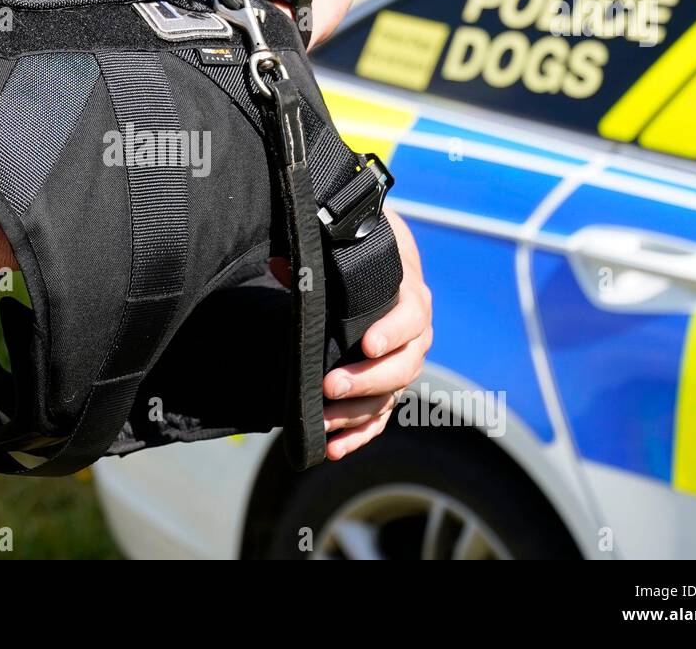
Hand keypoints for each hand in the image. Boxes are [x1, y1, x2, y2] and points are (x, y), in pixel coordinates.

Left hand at [323, 208, 431, 459]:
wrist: (378, 271)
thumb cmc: (361, 257)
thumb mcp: (347, 247)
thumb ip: (319, 255)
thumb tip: (281, 266)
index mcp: (410, 299)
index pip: (410, 317)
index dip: (391, 332)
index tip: (367, 343)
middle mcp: (414, 338)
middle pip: (402, 366)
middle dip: (366, 380)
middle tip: (329, 385)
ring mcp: (401, 366)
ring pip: (387, 397)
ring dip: (355, 413)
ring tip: (323, 422)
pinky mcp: (386, 389)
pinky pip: (377, 418)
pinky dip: (357, 436)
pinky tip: (332, 449)